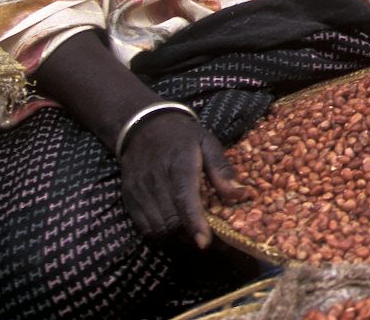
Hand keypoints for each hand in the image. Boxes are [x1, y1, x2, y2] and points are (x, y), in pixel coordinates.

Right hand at [116, 110, 246, 248]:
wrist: (143, 127)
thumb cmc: (182, 136)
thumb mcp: (208, 142)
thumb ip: (222, 169)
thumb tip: (240, 194)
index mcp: (180, 163)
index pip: (185, 199)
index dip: (195, 223)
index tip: (204, 243)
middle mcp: (156, 179)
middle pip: (171, 219)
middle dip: (189, 234)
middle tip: (204, 236)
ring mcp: (139, 190)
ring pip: (157, 227)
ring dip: (174, 236)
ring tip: (189, 232)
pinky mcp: (129, 198)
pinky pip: (144, 227)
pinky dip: (159, 233)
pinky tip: (172, 227)